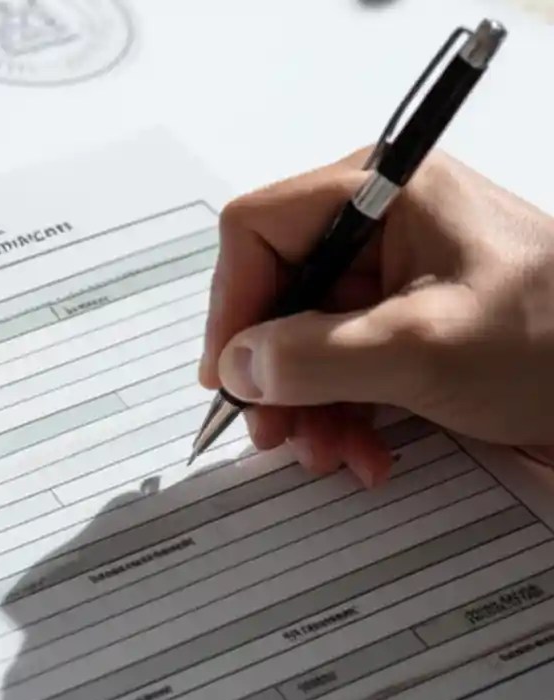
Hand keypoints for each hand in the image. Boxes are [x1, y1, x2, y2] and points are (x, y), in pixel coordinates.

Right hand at [200, 149, 553, 485]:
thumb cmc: (553, 339)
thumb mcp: (422, 350)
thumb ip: (314, 356)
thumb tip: (236, 368)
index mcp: (380, 192)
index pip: (257, 230)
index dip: (233, 304)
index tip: (231, 375)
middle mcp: (377, 223)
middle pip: (276, 292)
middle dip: (274, 372)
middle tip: (275, 432)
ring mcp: (393, 274)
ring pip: (303, 337)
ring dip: (307, 404)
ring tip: (329, 454)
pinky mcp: (407, 319)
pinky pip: (342, 361)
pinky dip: (342, 411)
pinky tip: (363, 451)